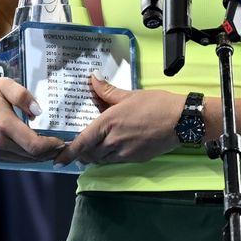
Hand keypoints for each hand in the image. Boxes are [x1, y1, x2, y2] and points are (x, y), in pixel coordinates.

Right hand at [0, 73, 66, 162]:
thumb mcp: (6, 85)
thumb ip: (24, 97)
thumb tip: (39, 112)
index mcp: (3, 124)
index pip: (34, 145)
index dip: (51, 145)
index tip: (62, 140)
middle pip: (31, 156)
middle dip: (49, 152)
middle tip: (62, 145)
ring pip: (23, 160)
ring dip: (39, 157)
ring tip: (52, 147)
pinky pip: (13, 160)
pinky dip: (26, 157)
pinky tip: (35, 149)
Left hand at [54, 73, 182, 165]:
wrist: (181, 120)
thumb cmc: (158, 104)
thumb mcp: (130, 95)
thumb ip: (107, 91)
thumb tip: (93, 80)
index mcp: (110, 122)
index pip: (83, 142)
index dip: (68, 153)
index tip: (58, 159)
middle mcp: (115, 140)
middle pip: (90, 154)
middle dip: (82, 153)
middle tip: (78, 150)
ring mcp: (126, 152)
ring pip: (102, 159)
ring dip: (96, 156)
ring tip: (95, 148)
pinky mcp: (136, 158)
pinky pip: (117, 160)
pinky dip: (111, 157)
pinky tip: (115, 148)